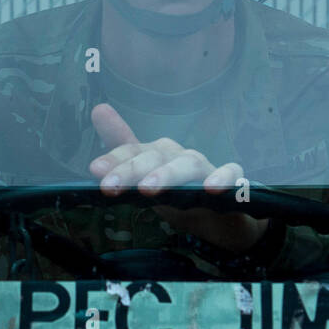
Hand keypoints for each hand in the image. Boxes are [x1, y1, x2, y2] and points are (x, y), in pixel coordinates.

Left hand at [87, 103, 269, 253]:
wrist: (223, 220)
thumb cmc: (181, 196)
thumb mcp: (147, 180)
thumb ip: (123, 151)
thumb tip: (98, 108)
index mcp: (158, 156)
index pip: (132, 151)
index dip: (114, 160)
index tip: (94, 170)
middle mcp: (180, 156)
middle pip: (155, 157)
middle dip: (132, 170)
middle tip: (110, 186)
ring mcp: (207, 168)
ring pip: (188, 164)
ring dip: (168, 173)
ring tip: (148, 188)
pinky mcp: (234, 183)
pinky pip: (231, 174)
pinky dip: (223, 177)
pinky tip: (211, 188)